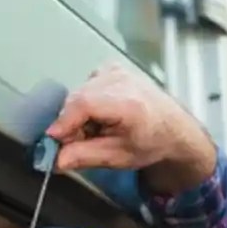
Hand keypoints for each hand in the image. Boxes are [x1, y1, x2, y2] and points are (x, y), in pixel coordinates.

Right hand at [46, 61, 216, 194]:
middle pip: (77, 98)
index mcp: (128, 103)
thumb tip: (56, 160)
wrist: (173, 127)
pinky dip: (86, 102)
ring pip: (78, 93)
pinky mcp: (111, 68)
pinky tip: (100, 114)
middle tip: (79, 143)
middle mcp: (122, 80)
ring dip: (78, 114)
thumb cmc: (150, 143)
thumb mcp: (118, 156)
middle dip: (71, 123)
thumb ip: (85, 156)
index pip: (83, 104)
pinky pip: (85, 86)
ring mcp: (116, 70)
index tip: (53, 140)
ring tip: (95, 130)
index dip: (64, 122)